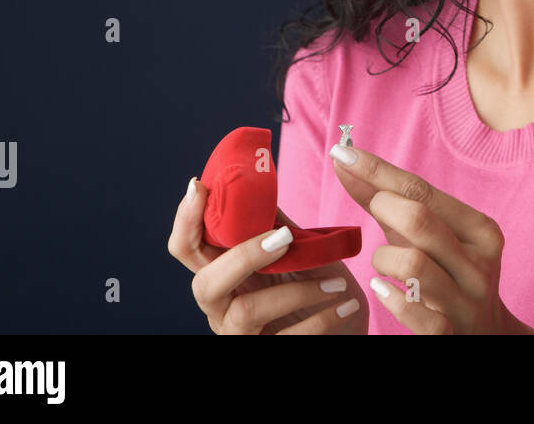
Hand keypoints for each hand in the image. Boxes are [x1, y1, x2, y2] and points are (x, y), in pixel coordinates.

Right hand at [167, 177, 368, 333]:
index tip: (200, 186)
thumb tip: (260, 179)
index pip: (187, 248)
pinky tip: (347, 305)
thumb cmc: (317, 289)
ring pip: (246, 312)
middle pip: (204, 284)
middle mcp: (223, 308)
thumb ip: (274, 224)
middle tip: (285, 238)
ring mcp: (241, 336)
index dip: (186, 219)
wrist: (345, 331)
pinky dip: (319, 321)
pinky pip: (285, 340)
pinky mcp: (268, 352)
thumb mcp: (298, 252)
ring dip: (296, 291)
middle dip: (242, 256)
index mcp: (224, 274)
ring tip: (337, 283)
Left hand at [330, 145, 533, 333]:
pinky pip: (415, 313)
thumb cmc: (448, 274)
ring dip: (383, 258)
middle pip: (420, 220)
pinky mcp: (450, 333)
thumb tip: (347, 161)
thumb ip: (390, 203)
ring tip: (382, 264)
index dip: (379, 171)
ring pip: (412, 264)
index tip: (344, 151)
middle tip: (374, 211)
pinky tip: (382, 290)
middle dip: (384, 208)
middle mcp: (479, 263)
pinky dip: (391, 298)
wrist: (486, 334)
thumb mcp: (428, 238)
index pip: (423, 191)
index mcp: (481, 231)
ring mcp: (467, 300)